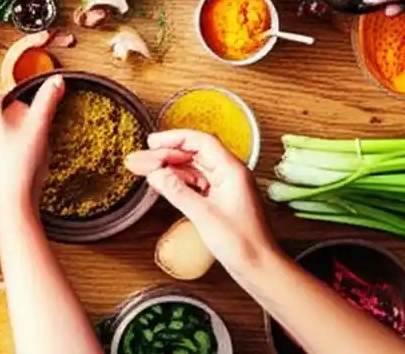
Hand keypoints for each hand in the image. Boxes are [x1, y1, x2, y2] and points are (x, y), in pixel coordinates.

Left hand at [0, 74, 64, 206]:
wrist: (13, 204)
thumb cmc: (17, 165)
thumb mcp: (37, 128)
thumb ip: (46, 102)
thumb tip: (56, 80)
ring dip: (1, 123)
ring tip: (12, 118)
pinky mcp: (1, 169)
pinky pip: (4, 149)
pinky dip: (12, 143)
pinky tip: (27, 148)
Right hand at [125, 130, 275, 272]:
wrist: (260, 267)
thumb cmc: (242, 244)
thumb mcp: (204, 216)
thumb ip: (177, 191)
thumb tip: (155, 173)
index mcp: (232, 171)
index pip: (201, 141)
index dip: (174, 138)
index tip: (152, 142)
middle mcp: (230, 174)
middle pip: (196, 153)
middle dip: (169, 153)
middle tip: (144, 159)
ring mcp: (226, 187)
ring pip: (195, 167)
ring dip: (172, 167)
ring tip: (149, 169)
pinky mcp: (222, 200)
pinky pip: (198, 182)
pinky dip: (180, 181)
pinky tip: (164, 183)